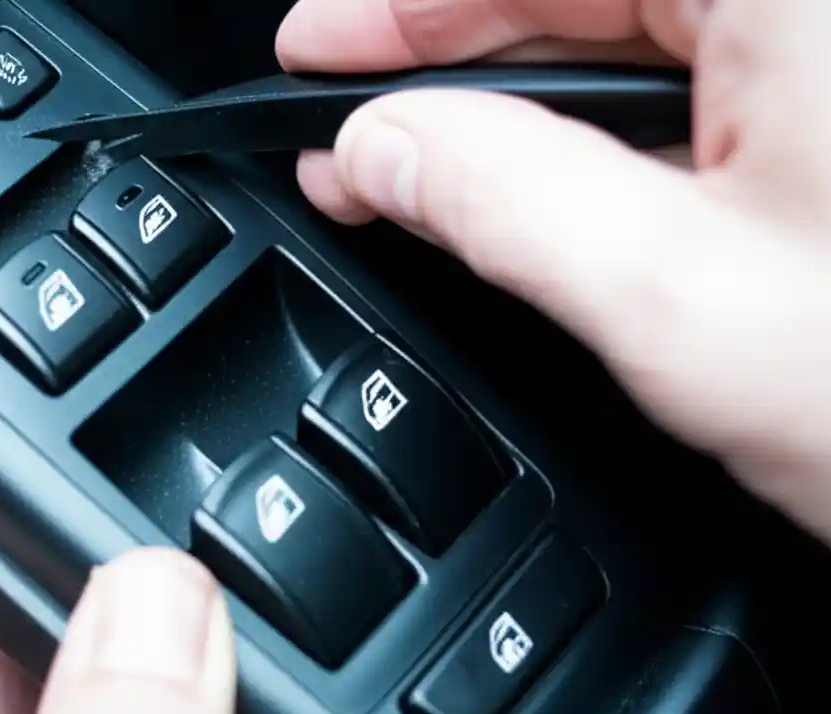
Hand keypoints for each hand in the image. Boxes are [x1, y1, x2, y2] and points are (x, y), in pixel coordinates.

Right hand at [276, 0, 830, 542]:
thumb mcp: (677, 305)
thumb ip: (497, 202)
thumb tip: (378, 150)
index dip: (400, 8)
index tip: (312, 51)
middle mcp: (823, 5)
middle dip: (448, 47)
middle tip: (345, 107)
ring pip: (646, 35)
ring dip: (521, 94)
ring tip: (415, 149)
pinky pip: (710, 80)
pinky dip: (610, 127)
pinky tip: (533, 169)